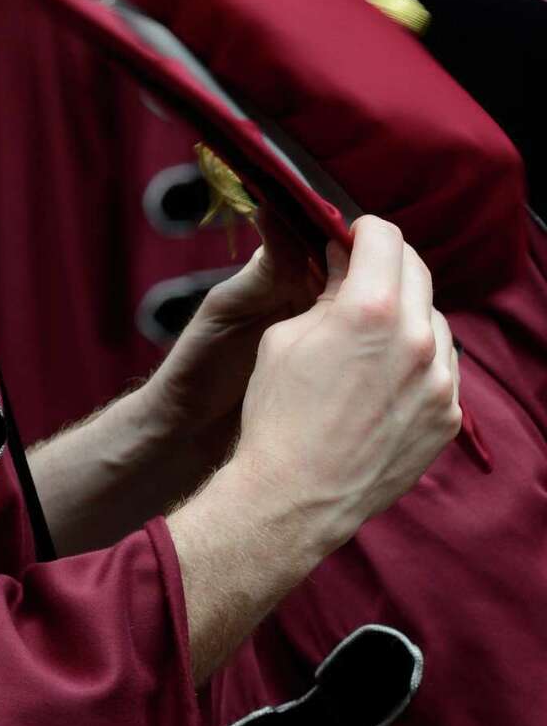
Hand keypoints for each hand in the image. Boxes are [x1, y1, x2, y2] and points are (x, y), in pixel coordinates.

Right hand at [167, 215, 459, 681]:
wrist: (296, 495)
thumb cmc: (279, 412)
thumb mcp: (286, 334)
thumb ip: (326, 291)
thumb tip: (344, 262)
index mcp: (372, 308)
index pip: (385, 236)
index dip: (361, 230)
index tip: (348, 239)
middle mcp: (417, 338)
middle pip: (416, 269)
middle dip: (386, 264)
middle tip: (357, 275)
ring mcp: (440, 380)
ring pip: (433, 318)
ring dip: (405, 312)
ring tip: (369, 334)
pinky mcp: (448, 415)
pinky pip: (442, 365)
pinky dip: (418, 356)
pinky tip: (383, 374)